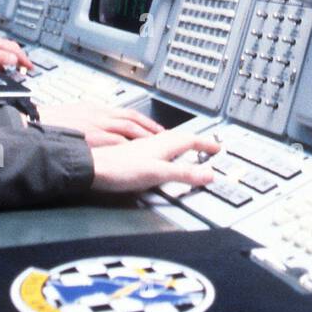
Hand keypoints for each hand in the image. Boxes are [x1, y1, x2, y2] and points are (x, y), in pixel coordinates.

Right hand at [36, 105, 164, 146]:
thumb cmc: (48, 124)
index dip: (142, 120)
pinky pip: (118, 142)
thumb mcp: (73, 116)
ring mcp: (97, 125)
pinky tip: (139, 154)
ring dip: (145, 136)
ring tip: (157, 146)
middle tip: (163, 136)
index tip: (153, 127)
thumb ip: (88, 120)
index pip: (126, 112)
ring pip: (129, 128)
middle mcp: (99, 114)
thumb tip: (95, 127)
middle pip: (132, 118)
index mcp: (95, 109)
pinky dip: (130, 147)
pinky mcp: (94, 137)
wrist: (32, 125)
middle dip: (150, 127)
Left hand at [90, 132, 221, 192]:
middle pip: (181, 137)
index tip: (218, 147)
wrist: (93, 168)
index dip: (206, 144)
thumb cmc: (121, 169)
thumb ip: (184, 174)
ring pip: (168, 141)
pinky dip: (167, 149)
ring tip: (188, 148)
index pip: (191, 139)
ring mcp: (143, 147)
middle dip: (196, 141)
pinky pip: (157, 146)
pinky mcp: (133, 153)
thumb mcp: (158, 174)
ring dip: (182, 143)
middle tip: (207, 147)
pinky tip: (158, 155)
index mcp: (163, 144)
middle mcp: (154, 142)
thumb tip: (208, 174)